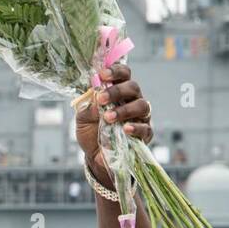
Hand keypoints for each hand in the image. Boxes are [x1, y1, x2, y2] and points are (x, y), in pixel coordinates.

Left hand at [76, 63, 152, 182]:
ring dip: (124, 110)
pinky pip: (145, 128)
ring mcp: (140, 117)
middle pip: (133, 87)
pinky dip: (135, 127)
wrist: (95, 156)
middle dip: (116, 91)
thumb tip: (95, 96)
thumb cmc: (91, 132)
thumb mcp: (82, 119)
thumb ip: (87, 107)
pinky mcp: (145, 134)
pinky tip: (125, 129)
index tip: (102, 75)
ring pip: (142, 105)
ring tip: (108, 118)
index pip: (123, 74)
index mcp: (118, 92)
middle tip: (101, 99)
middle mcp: (132, 100)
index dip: (115, 71)